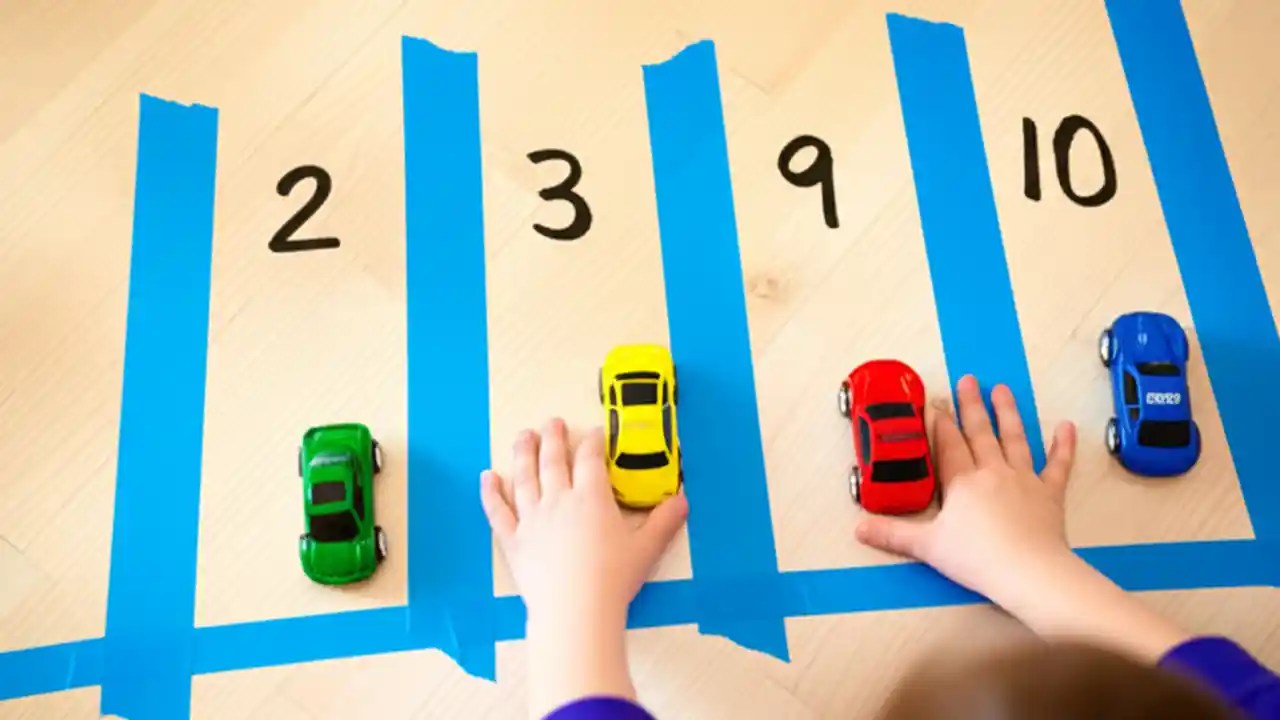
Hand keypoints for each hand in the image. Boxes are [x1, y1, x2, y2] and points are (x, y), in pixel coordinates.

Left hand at [481, 418, 687, 716]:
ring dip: (523, 453)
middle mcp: (558, 500)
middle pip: (553, 460)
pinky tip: (486, 477)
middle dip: (554, 438)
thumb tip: (683, 500)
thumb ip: (664, 522)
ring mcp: (532, 519)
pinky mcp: (513, 541)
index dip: (593, 442)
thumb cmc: (613, 578)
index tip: (595, 432)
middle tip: (552, 421)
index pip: (590, 459)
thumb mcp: (646, 549)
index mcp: (591, 497)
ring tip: (523, 436)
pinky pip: (498, 512)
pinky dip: (490, 493)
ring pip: (524, 478)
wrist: (575, 609)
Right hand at [855, 375, 1076, 600]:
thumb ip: (892, 534)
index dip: (939, 422)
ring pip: (1014, 438)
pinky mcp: (1049, 494)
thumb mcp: (927, 546)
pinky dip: (1062, 446)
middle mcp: (992, 472)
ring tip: (1002, 389)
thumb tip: (858, 529)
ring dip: (1007, 412)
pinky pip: (1058, 465)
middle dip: (970, 405)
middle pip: (979, 432)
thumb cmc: (977, 558)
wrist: (1028, 572)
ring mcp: (1024, 479)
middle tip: (967, 380)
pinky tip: (1065, 427)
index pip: (948, 444)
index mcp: (962, 482)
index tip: (935, 402)